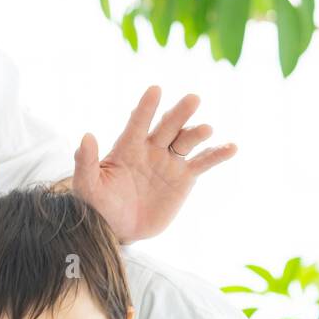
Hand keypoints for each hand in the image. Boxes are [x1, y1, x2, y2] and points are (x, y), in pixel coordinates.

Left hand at [72, 85, 236, 243]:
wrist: (119, 229)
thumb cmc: (98, 205)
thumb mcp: (88, 187)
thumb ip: (86, 162)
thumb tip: (86, 136)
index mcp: (126, 147)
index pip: (137, 123)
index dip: (146, 107)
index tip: (155, 89)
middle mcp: (150, 149)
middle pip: (167, 126)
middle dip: (179, 113)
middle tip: (193, 98)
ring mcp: (169, 162)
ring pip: (186, 141)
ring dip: (197, 133)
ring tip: (206, 129)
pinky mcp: (184, 178)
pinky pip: (203, 163)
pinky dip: (217, 154)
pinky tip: (231, 147)